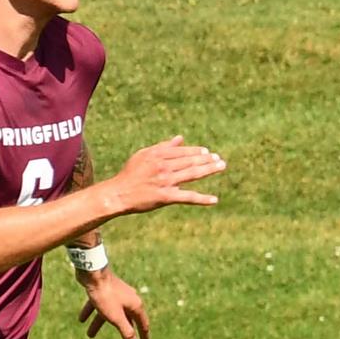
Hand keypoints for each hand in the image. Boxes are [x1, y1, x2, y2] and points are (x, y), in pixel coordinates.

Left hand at [76, 270, 149, 338]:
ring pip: (109, 313)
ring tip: (89, 335)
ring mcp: (117, 294)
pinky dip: (92, 312)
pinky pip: (100, 305)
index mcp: (135, 305)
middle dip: (120, 330)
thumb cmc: (106, 295)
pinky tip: (81, 319)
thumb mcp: (116, 317)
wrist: (93, 273)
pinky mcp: (105, 290)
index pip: (142, 323)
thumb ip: (126, 332)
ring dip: (99, 324)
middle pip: (125, 318)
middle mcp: (129, 299)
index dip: (143, 335)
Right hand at [109, 136, 226, 213]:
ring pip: (192, 174)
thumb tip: (180, 138)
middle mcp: (163, 166)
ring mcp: (165, 181)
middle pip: (190, 161)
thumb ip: (163, 147)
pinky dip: (202, 199)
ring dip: (209, 170)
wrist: (118, 193)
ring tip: (222, 166)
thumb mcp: (143, 156)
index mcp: (157, 155)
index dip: (196, 151)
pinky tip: (214, 200)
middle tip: (220, 160)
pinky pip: (188, 197)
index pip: (182, 151)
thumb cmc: (131, 174)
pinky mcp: (166, 197)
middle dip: (207, 160)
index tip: (208, 152)